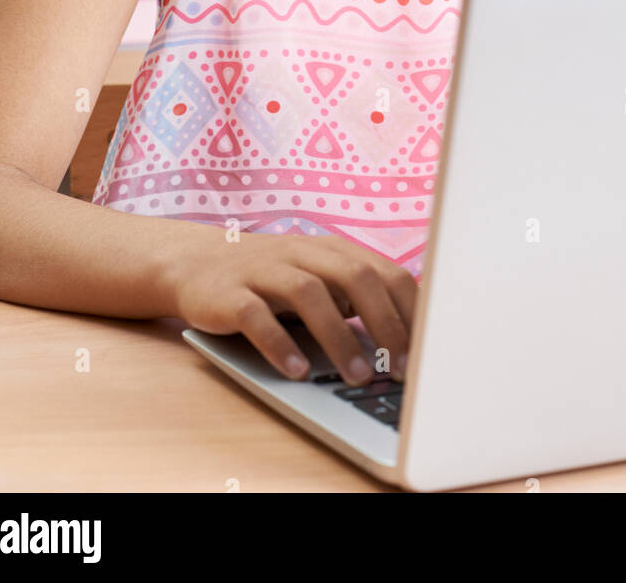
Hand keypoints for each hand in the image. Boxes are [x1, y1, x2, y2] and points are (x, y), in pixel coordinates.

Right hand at [171, 231, 417, 384]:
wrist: (196, 265)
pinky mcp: (230, 292)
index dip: (411, 311)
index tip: (429, 352)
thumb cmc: (271, 281)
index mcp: (332, 250)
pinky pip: (257, 315)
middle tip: (402, 368)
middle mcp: (302, 252)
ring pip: (309, 293)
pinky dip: (279, 343)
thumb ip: (355, 300)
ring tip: (358, 376)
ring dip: (338, 337)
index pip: (386, 272)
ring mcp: (264, 269)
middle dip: (385, 323)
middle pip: (355, 276)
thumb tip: (407, 343)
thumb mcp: (318, 280)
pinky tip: (297, 371)